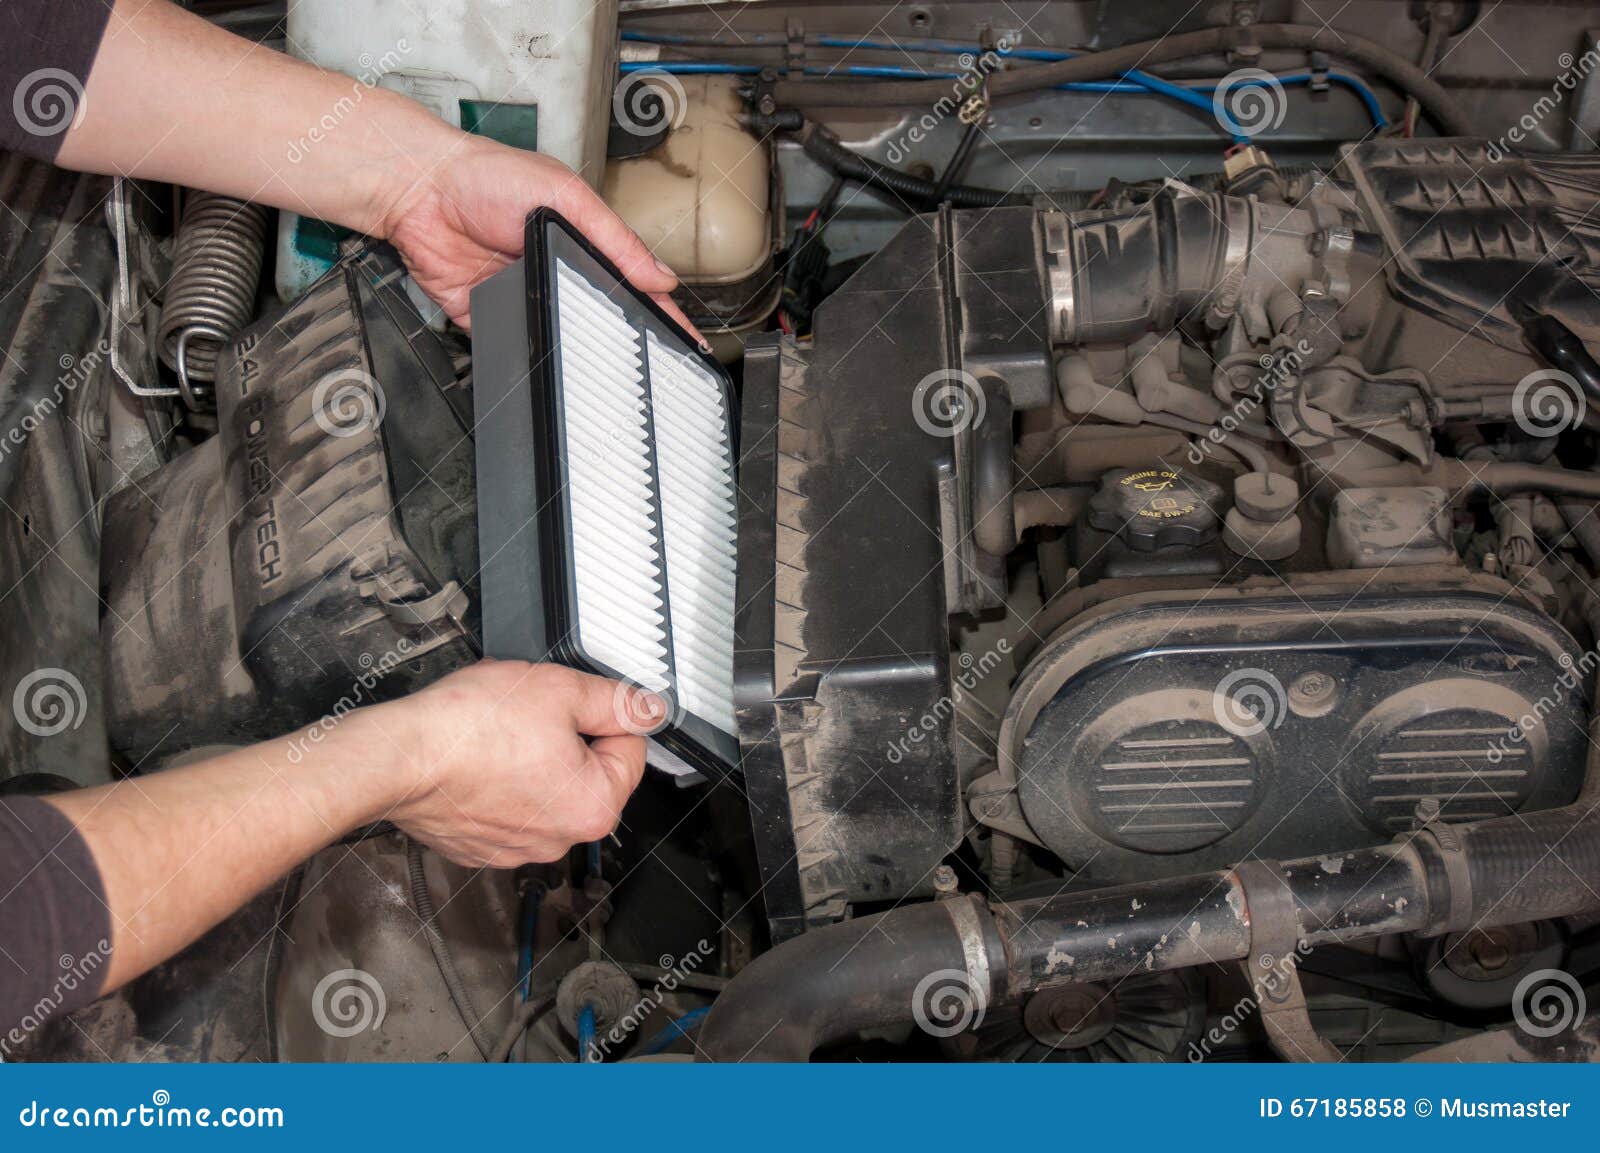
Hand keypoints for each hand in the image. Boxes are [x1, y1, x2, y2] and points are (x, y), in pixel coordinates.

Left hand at [371, 132, 703, 339]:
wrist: (417, 191)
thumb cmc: (485, 176)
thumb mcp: (566, 197)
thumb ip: (614, 238)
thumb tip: (659, 276)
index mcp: (582, 242)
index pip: (632, 285)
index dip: (662, 313)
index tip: (688, 343)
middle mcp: (555, 271)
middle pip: (600, 318)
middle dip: (623, 340)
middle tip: (652, 365)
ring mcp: (524, 296)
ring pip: (561, 339)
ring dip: (575, 350)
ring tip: (603, 368)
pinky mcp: (487, 317)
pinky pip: (514, 346)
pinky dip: (525, 356)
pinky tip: (543, 360)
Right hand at [376, 660, 663, 866]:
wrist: (398, 757)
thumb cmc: (469, 729)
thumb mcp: (559, 690)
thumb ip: (615, 700)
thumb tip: (649, 708)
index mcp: (594, 807)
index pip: (630, 749)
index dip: (604, 715)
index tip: (574, 703)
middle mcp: (560, 840)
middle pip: (588, 772)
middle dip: (568, 737)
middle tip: (531, 713)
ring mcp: (518, 848)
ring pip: (547, 788)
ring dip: (533, 758)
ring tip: (500, 734)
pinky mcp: (482, 847)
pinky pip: (509, 806)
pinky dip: (500, 781)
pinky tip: (479, 758)